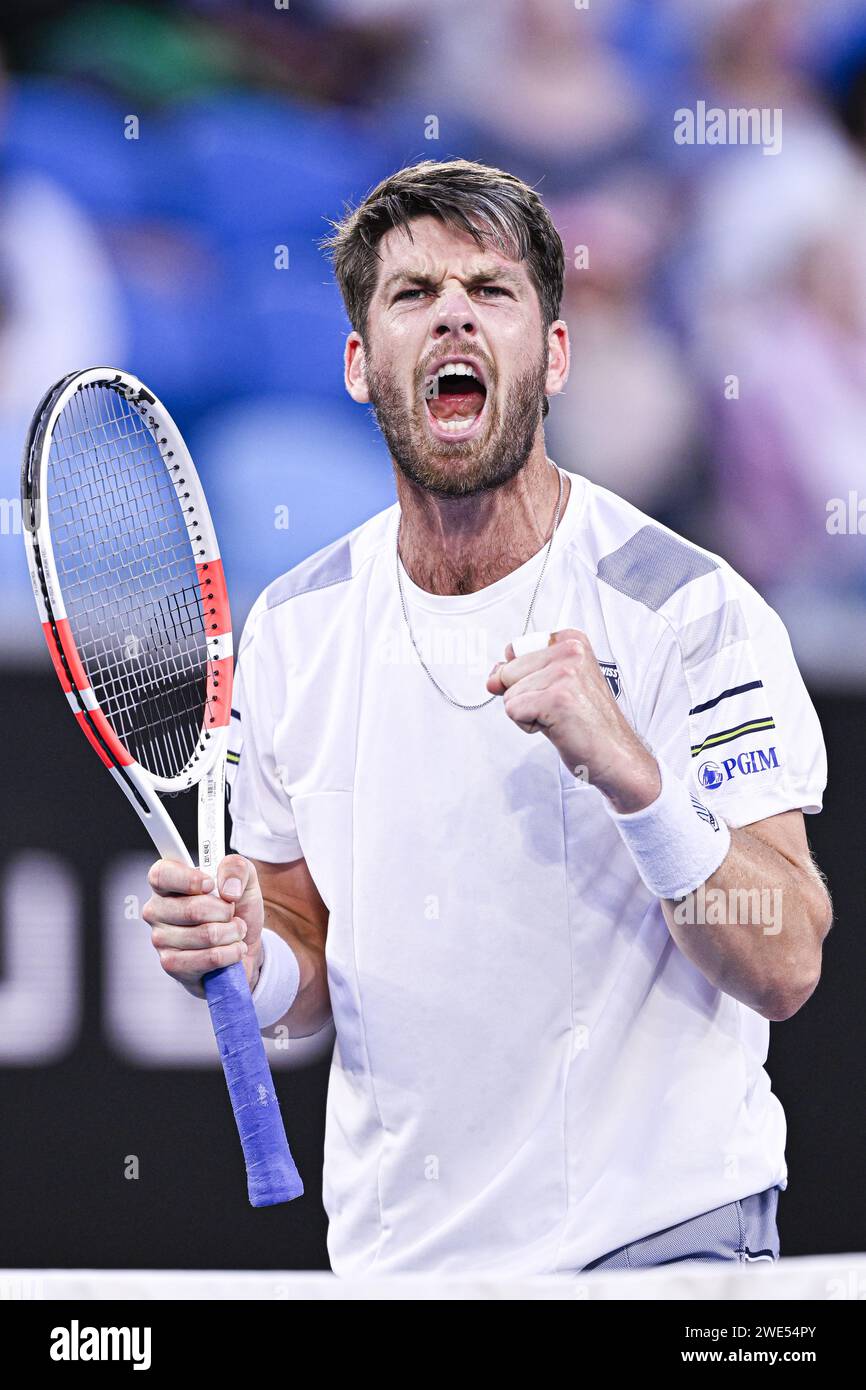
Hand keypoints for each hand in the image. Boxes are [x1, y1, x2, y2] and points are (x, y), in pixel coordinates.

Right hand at [143, 854, 264, 997]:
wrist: (243, 944)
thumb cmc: (236, 909)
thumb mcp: (244, 879)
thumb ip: (236, 868)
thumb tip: (228, 889)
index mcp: (168, 883)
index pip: (161, 874)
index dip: (188, 879)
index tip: (211, 885)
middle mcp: (157, 910)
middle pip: (193, 909)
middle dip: (225, 912)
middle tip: (232, 913)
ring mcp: (161, 939)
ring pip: (206, 935)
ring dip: (233, 933)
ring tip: (235, 931)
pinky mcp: (172, 964)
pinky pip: (209, 958)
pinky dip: (231, 953)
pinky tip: (233, 949)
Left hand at [485, 628, 660, 812]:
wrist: (615, 755)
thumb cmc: (587, 723)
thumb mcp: (554, 686)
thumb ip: (521, 673)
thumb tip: (491, 678)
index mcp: (572, 641)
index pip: (515, 651)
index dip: (525, 678)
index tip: (554, 691)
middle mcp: (571, 651)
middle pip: (508, 671)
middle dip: (524, 696)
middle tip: (558, 708)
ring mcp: (565, 673)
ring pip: (509, 694)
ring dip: (528, 713)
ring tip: (559, 718)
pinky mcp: (557, 698)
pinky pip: (513, 710)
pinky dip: (528, 726)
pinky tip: (556, 727)